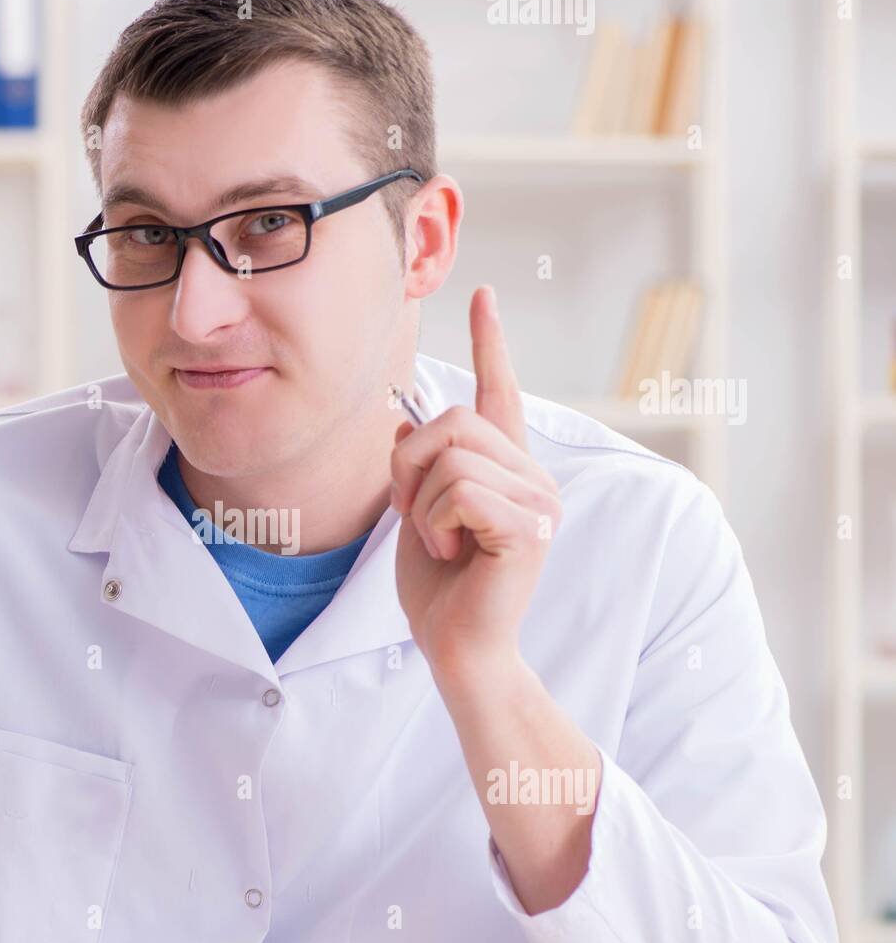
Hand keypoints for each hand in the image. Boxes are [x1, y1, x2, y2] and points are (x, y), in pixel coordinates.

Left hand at [390, 286, 560, 681]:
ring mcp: (537, 501)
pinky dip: (436, 525)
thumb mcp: (416, 515)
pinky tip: (455, 556)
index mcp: (507, 469)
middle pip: (451, 421)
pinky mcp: (528, 527)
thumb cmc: (440, 590)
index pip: (499, 393)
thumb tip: (405, 421)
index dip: (490, 343)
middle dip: (409, 469)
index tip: (482, 294)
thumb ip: (418, 468)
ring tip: (442, 544)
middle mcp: (531, 476)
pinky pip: (458, 492)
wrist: (455, 649)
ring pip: (450, 457)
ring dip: (422, 506)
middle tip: (417, 519)